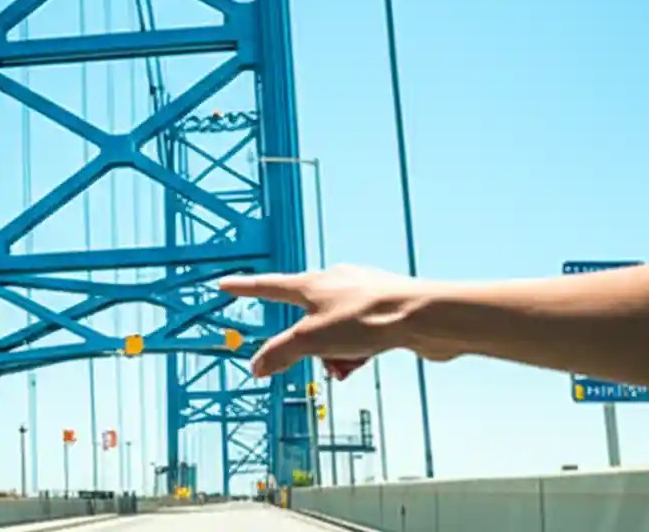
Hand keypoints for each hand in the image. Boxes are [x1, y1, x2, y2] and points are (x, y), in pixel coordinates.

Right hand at [219, 264, 462, 377]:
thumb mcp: (313, 341)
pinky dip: (356, 350)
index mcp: (312, 283)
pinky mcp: (384, 308)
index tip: (225, 283)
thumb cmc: (367, 319)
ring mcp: (361, 292)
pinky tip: (366, 359)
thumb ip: (280, 353)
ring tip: (348, 365)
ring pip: (334, 330)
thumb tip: (255, 366)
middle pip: (306, 318)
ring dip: (335, 353)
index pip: (268, 285)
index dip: (245, 287)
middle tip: (323, 362)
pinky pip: (358, 334)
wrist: (423, 316)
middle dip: (309, 345)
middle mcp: (335, 282)